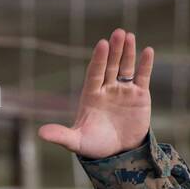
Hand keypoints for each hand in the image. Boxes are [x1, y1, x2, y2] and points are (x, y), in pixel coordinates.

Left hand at [38, 28, 152, 158]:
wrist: (118, 155)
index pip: (95, 73)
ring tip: (129, 36)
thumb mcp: (77, 142)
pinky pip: (142, 77)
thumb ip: (61, 135)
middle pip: (110, 65)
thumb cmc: (94, 146)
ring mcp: (123, 90)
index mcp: (92, 95)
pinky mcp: (139, 95)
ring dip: (128, 52)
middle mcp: (107, 88)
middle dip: (114, 50)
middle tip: (118, 33)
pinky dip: (145, 64)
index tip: (102, 45)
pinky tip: (148, 51)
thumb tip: (40, 134)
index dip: (99, 59)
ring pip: (125, 67)